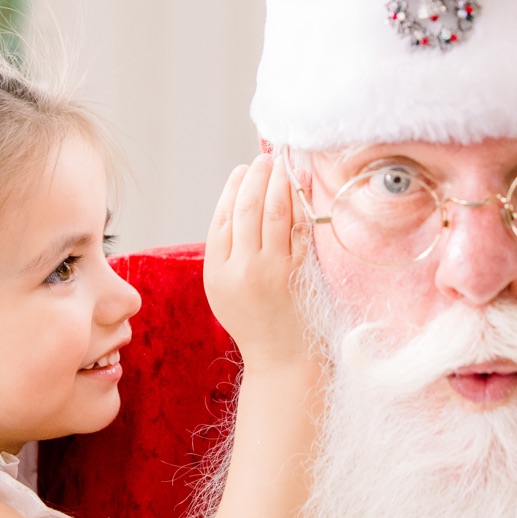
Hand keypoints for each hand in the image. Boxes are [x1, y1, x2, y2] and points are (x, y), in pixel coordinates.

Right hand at [204, 152, 309, 370]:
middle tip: (264, 159)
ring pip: (274, 213)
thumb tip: (240, 204)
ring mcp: (272, 271)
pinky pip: (298, 228)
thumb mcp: (224, 290)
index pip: (222, 219)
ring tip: (281, 166)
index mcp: (217, 273)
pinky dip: (299, 203)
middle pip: (247, 210)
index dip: (233, 189)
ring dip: (278, 183)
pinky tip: (300, 188)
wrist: (282, 358)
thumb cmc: (254, 321)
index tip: (242, 171)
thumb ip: (226, 252)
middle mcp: (242, 270)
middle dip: (256, 178)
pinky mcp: (299, 273)